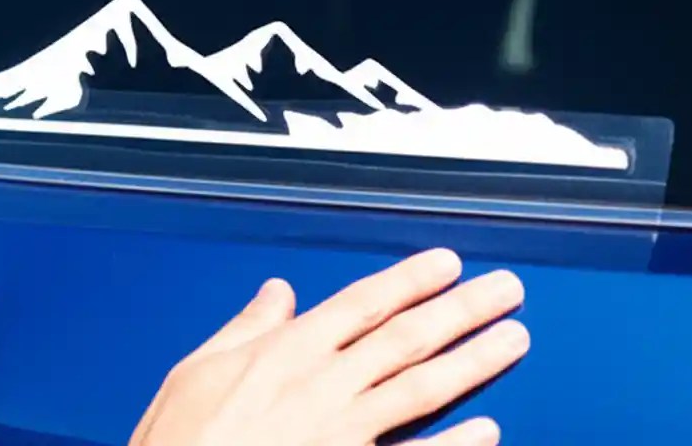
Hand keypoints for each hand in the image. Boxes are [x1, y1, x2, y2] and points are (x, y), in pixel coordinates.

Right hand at [130, 249, 526, 445]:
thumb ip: (244, 330)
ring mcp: (342, 433)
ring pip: (422, 389)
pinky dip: (454, 445)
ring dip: (473, 363)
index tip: (448, 263)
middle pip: (406, 338)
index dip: (409, 281)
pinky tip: (488, 430)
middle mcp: (322, 386)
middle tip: (507, 289)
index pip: (362, 304)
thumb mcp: (194, 371)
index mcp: (285, 353)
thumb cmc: (177, 441)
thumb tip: (275, 293)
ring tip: (514, 340)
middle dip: (462, 310)